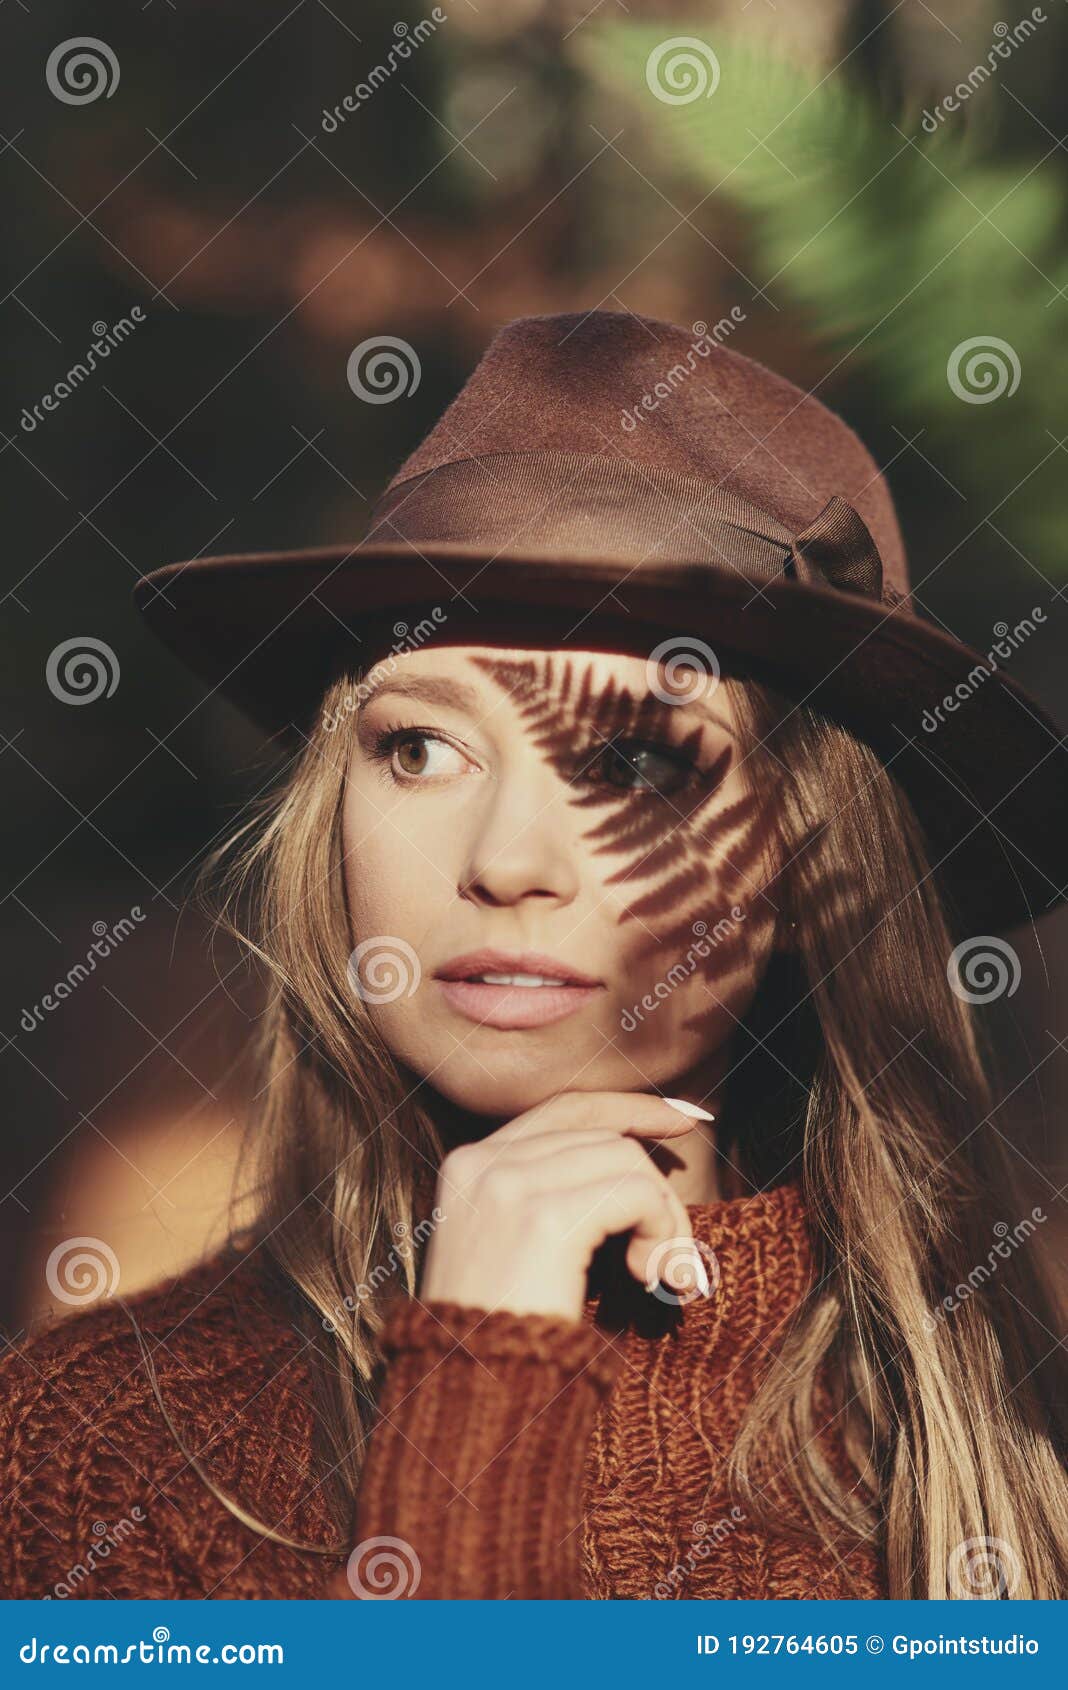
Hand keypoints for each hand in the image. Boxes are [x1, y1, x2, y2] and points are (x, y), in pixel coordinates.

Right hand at [419, 1091, 712, 1323]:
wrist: (468, 1397)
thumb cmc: (502, 1338)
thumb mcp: (512, 1250)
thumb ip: (551, 1196)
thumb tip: (633, 1155)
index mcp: (468, 1165)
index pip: (565, 1109)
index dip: (630, 1108)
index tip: (685, 1120)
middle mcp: (482, 1163)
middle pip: (605, 1136)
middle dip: (655, 1188)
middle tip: (673, 1258)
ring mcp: (508, 1185)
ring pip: (627, 1161)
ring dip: (663, 1217)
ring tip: (660, 1275)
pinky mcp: (545, 1218)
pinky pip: (636, 1193)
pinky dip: (661, 1230)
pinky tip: (652, 1277)